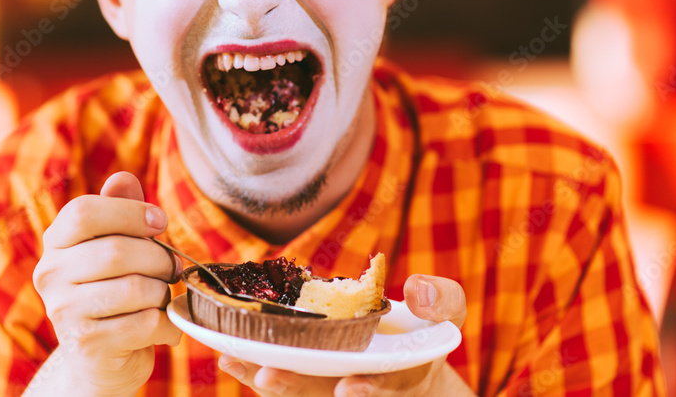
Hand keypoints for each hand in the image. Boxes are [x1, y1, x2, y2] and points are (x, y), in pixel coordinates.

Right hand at [29, 171, 182, 396]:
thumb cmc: (116, 289)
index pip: (84, 212)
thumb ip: (120, 209)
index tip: (160, 223)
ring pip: (135, 288)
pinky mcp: (86, 345)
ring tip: (163, 297)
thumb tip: (123, 178)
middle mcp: (50, 275)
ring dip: (163, 292)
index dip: (130, 212)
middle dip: (159, 258)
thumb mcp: (117, 245)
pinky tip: (164, 326)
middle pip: (117, 251)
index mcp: (56, 242)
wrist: (103, 359)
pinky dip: (167, 324)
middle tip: (172, 267)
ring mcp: (63, 312)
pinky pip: (144, 323)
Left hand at [218, 274, 472, 395]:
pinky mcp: (311, 384)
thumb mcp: (448, 314)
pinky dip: (254, 370)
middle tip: (268, 376)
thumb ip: (441, 300)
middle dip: (297, 389)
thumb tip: (417, 288)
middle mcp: (361, 389)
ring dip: (266, 381)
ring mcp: (333, 390)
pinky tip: (228, 356)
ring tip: (234, 362)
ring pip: (299, 394)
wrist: (414, 363)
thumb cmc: (427, 333)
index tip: (349, 388)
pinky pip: (282, 383)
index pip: (384, 388)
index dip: (368, 390)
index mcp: (401, 378)